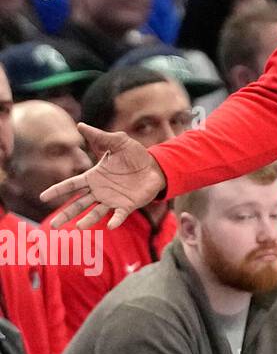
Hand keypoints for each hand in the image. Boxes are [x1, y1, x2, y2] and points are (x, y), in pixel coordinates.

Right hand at [41, 124, 167, 229]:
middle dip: (66, 214)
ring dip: (88, 220)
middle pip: (79, 204)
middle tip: (52, 226)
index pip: (72, 185)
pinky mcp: (128, 205)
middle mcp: (100, 191)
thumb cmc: (134, 154)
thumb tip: (80, 125)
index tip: (43, 197)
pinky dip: (115, 220)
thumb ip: (100, 137)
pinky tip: (110, 226)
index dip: (58, 191)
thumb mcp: (118, 142)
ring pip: (96, 212)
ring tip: (79, 227)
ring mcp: (113, 199)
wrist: (156, 165)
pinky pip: (119, 215)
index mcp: (94, 177)